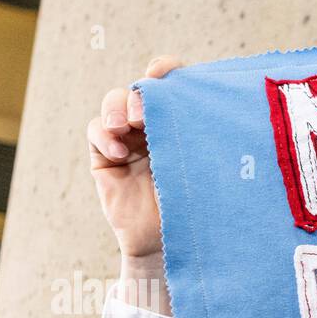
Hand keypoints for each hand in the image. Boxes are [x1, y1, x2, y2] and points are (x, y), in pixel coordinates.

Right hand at [87, 55, 184, 313]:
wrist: (172, 246)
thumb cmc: (199, 209)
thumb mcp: (207, 171)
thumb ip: (205, 141)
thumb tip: (221, 111)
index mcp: (184, 122)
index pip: (173, 83)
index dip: (166, 70)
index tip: (162, 72)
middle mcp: (156, 125)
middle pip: (139, 89)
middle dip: (140, 93)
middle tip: (146, 111)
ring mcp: (128, 138)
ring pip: (113, 104)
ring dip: (116, 108)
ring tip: (126, 126)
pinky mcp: (105, 156)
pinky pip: (95, 132)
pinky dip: (103, 136)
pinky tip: (119, 152)